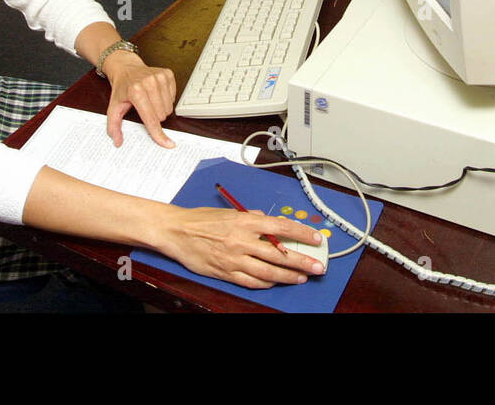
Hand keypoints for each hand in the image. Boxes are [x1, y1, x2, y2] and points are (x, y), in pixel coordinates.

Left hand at [103, 51, 175, 148]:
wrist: (126, 67)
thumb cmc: (122, 88)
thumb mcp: (114, 107)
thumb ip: (114, 126)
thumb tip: (117, 141)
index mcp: (136, 92)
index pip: (151, 118)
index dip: (158, 133)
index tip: (167, 143)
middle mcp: (149, 83)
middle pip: (161, 115)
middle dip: (155, 116)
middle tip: (145, 108)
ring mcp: (160, 77)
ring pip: (169, 108)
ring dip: (161, 108)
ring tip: (150, 100)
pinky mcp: (167, 74)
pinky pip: (174, 97)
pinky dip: (166, 99)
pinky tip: (156, 93)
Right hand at [159, 207, 326, 287]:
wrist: (177, 232)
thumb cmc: (201, 220)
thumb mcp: (230, 212)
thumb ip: (251, 217)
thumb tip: (268, 221)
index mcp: (246, 222)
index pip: (282, 228)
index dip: (302, 234)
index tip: (316, 239)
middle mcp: (243, 241)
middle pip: (280, 253)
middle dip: (302, 261)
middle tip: (318, 266)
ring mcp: (235, 259)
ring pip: (269, 271)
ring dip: (288, 276)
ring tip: (302, 277)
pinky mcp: (227, 272)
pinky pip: (251, 281)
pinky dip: (266, 283)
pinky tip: (276, 282)